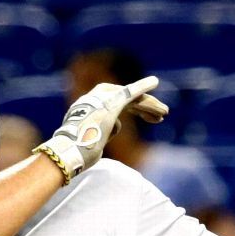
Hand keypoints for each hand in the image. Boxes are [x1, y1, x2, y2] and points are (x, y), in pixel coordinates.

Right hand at [39, 76, 168, 180]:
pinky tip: (154, 82)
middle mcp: (93, 100)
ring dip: (149, 105)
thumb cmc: (78, 154)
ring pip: (131, 99)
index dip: (136, 111)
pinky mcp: (111, 102)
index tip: (149, 118)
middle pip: (125, 100)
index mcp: (89, 108)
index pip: (117, 106)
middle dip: (144, 108)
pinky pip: (130, 92)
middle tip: (160, 116)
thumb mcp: (92, 142)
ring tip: (165, 113)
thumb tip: (114, 128)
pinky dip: (143, 87)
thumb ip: (102, 133)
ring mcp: (101, 100)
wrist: (69, 152)